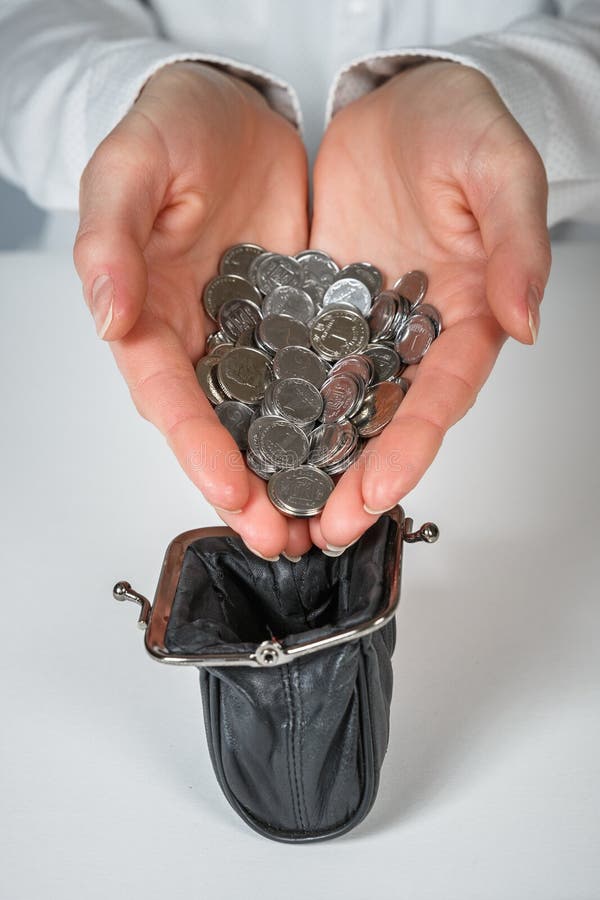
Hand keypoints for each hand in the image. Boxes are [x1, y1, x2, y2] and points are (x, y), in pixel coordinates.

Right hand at [73, 62, 310, 558]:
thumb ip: (112, 240)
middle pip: (220, 425)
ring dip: (294, 471)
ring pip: (270, 416)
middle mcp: (201, 338)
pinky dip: (331, 419)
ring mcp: (251, 334)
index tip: (231, 489)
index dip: (197, 445)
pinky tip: (357, 454)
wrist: (231, 104)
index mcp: (149, 314)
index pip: (168, 393)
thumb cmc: (171, 127)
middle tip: (282, 539)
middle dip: (250, 485)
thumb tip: (108, 315)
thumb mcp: (129, 168)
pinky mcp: (298, 318)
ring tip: (322, 522)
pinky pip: (316, 375)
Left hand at [308, 61, 550, 550]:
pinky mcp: (314, 308)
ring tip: (273, 514)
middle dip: (352, 481)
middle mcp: (410, 337)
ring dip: (306, 462)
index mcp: (464, 317)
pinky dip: (268, 404)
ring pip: (333, 407)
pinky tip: (242, 441)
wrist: (400, 99)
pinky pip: (288, 361)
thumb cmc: (459, 126)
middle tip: (318, 532)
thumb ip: (515, 243)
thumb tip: (526, 321)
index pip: (440, 396)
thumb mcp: (498, 170)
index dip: (410, 447)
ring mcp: (359, 327)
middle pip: (383, 422)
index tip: (377, 491)